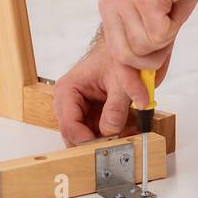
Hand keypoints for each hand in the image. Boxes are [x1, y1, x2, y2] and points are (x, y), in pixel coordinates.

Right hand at [52, 43, 170, 146]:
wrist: (125, 50)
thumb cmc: (116, 57)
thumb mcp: (120, 79)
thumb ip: (116, 105)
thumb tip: (110, 129)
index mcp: (67, 90)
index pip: (69, 125)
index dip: (86, 140)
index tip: (105, 146)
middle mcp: (69, 103)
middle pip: (75, 136)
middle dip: (97, 143)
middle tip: (119, 144)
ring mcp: (80, 111)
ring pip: (88, 138)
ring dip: (107, 141)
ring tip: (130, 134)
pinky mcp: (92, 116)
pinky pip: (100, 134)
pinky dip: (114, 136)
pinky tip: (130, 130)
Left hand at [97, 0, 197, 81]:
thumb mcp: (161, 12)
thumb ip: (152, 42)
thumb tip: (151, 79)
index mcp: (110, 7)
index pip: (115, 54)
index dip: (130, 78)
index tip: (142, 98)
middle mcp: (111, 4)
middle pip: (128, 57)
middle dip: (154, 57)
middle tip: (171, 30)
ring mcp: (125, 0)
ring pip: (146, 48)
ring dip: (167, 37)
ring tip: (173, 8)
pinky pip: (160, 34)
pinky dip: (175, 25)